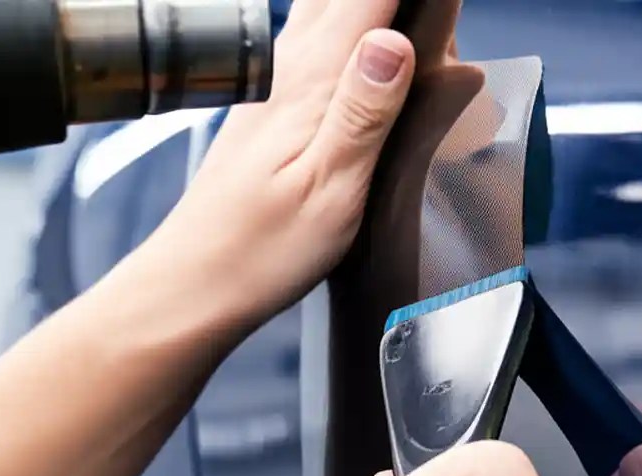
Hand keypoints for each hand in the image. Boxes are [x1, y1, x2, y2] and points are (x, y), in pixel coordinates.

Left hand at [137, 0, 422, 329]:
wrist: (196, 282)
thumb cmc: (260, 251)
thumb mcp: (332, 191)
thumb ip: (365, 112)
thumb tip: (395, 41)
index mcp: (311, 83)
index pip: (370, 0)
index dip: (416, 0)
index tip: (445, 11)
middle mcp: (287, 68)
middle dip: (396, 3)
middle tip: (435, 23)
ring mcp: (273, 82)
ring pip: (325, 7)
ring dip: (367, 9)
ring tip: (412, 27)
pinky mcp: (268, 104)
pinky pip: (313, 37)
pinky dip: (346, 25)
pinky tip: (366, 52)